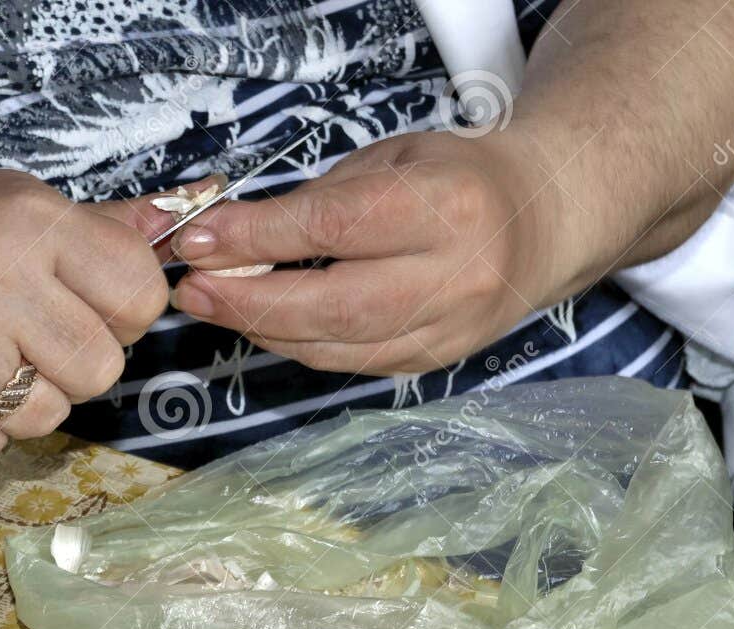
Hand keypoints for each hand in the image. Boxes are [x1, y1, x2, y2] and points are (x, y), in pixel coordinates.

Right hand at [0, 171, 171, 465]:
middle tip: (18, 342)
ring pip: (46, 417)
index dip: (120, 316)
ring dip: (16, 404)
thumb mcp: (11, 209)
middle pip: (100, 369)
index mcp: (29, 219)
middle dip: (68, 368)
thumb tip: (175, 225)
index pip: (139, 292)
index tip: (79, 310)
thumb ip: (96, 229)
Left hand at [167, 129, 567, 373]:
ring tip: (212, 306)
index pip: (334, 228)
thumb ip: (319, 201)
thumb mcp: (393, 161)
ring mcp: (448, 328)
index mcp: (448, 206)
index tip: (200, 237)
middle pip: (334, 304)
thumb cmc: (456, 180)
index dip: (257, 237)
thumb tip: (230, 236)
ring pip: (337, 345)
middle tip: (192, 290)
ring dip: (262, 329)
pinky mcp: (432, 361)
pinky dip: (296, 345)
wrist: (540, 222)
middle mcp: (455, 275)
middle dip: (249, 300)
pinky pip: (349, 363)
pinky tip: (260, 324)